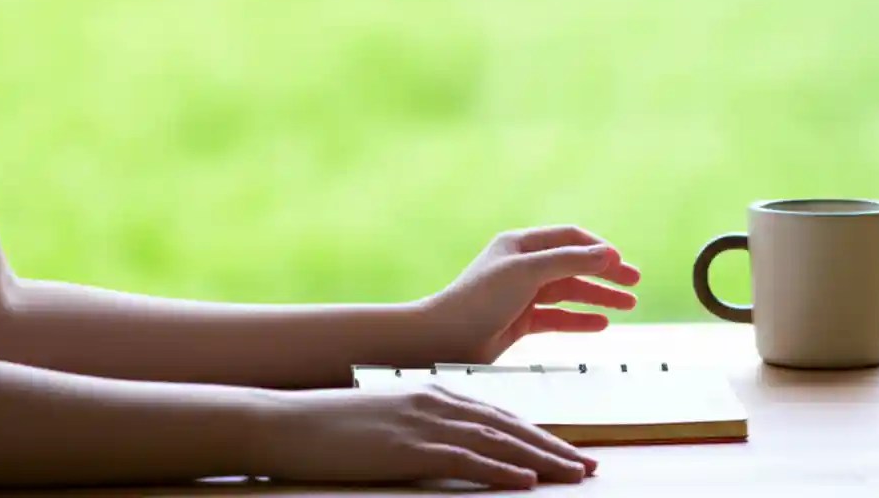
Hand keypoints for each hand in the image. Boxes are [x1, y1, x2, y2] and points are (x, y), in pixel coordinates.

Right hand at [249, 384, 595, 488]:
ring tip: (575, 475)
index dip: (538, 436)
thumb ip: (423, 430)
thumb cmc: (332, 428)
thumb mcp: (387, 421)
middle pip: (510, 428)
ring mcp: (424, 425)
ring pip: (497, 443)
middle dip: (554, 448)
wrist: (287, 422)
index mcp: (434, 395)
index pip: (500, 417)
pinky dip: (499, 471)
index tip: (568, 451)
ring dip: (541, 460)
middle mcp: (437, 403)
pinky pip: (464, 461)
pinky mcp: (408, 449)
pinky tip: (525, 482)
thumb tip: (450, 450)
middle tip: (591, 466)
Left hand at [420, 226, 640, 363]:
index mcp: (521, 244)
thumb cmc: (480, 298)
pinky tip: (601, 324)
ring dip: (598, 297)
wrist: (445, 337)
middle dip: (605, 274)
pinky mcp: (520, 321)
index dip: (598, 249)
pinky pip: (558, 317)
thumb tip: (608, 253)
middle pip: (574, 265)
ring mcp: (522, 294)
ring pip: (569, 292)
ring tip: (629, 305)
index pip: (569, 238)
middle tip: (635, 283)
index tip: (622, 263)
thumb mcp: (528, 272)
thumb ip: (569, 261)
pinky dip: (579, 320)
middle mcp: (522, 266)